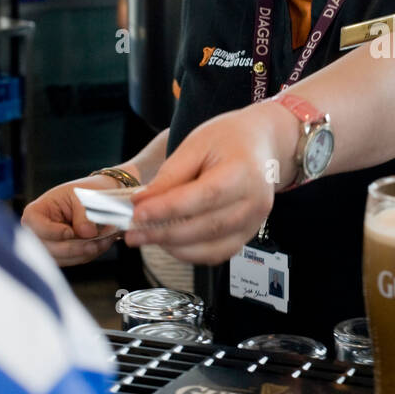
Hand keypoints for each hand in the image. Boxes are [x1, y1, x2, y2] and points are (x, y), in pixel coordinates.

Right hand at [21, 174, 124, 265]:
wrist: (98, 197)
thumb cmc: (86, 192)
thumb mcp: (84, 196)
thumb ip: (84, 214)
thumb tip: (87, 233)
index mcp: (38, 210)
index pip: (33, 224)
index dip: (51, 232)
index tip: (69, 232)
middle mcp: (39, 230)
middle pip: (47, 248)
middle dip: (74, 248)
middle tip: (95, 241)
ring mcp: (50, 245)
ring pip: (63, 258)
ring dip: (85, 252)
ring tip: (104, 239)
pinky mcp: (63, 255)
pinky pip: (74, 260)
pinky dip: (89, 254)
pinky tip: (102, 243)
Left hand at [125, 101, 291, 264]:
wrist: (261, 144)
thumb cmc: (230, 139)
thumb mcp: (197, 144)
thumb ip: (170, 175)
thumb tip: (143, 202)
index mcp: (244, 171)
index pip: (204, 196)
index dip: (169, 209)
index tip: (138, 213)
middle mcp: (255, 201)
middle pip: (206, 226)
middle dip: (164, 234)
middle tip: (133, 233)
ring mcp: (254, 222)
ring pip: (211, 248)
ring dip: (174, 247)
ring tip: (147, 238)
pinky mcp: (247, 234)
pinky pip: (217, 254)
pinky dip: (191, 253)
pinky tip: (170, 242)